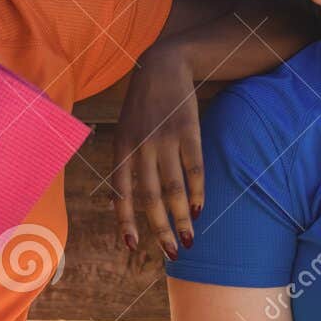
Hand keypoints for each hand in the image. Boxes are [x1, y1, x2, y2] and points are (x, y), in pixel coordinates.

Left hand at [111, 44, 203, 260]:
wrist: (162, 66)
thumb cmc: (142, 106)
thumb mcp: (124, 130)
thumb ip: (126, 163)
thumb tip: (123, 203)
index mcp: (121, 147)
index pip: (121, 192)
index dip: (125, 220)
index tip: (132, 245)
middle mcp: (141, 146)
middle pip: (151, 198)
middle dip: (161, 229)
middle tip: (171, 254)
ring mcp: (166, 139)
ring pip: (174, 189)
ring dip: (182, 219)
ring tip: (189, 239)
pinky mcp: (189, 132)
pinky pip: (194, 170)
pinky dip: (198, 193)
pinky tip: (199, 210)